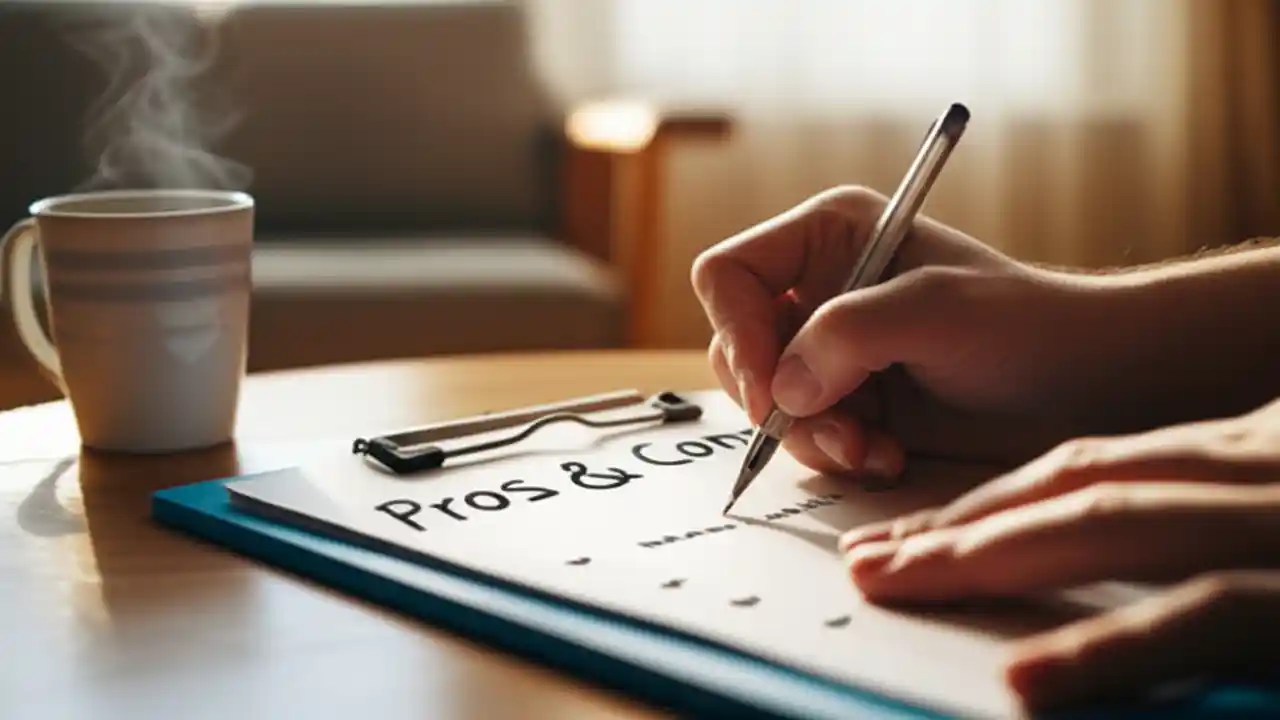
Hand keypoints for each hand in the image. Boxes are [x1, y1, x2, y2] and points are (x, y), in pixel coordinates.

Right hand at [691, 185, 1133, 476]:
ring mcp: (830, 349)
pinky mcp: (848, 401)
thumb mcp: (935, 311)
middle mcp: (819, 288)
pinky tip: (887, 456)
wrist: (1085, 386)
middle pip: (736, 347)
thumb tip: (780, 390)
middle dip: (777, 401)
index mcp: (828, 236)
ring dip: (812, 437)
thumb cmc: (1026, 325)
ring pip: (765, 401)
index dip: (736, 331)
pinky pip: (802, 436)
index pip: (728, 275)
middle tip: (836, 429)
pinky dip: (836, 455)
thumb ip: (846, 334)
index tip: (771, 389)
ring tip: (873, 449)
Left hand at [839, 398, 1279, 709]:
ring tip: (884, 581)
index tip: (907, 537)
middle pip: (1070, 488)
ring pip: (1102, 526)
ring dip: (982, 553)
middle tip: (861, 560)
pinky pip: (1201, 617)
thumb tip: (1124, 543)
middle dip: (954, 525)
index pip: (1084, 471)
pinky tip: (1020, 679)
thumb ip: (1209, 519)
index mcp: (1240, 452)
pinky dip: (1105, 648)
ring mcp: (1272, 523)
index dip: (986, 505)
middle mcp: (1244, 471)